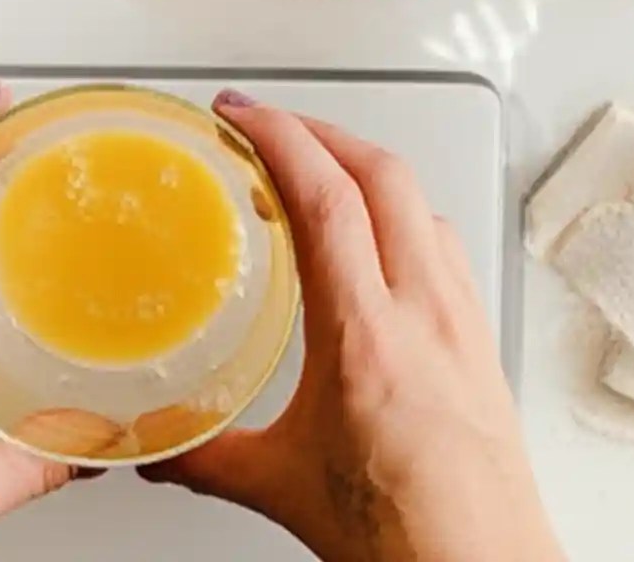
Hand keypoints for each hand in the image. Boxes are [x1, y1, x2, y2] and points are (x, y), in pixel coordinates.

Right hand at [141, 91, 562, 561]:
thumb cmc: (408, 533)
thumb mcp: (281, 485)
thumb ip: (205, 456)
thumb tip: (156, 449)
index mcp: (366, 336)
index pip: (327, 197)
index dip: (280, 136)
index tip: (241, 114)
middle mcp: (424, 312)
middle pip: (381, 173)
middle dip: (317, 128)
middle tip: (266, 123)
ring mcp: (460, 318)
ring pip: (418, 199)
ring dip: (364, 163)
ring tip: (316, 166)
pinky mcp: (477, 336)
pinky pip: (441, 240)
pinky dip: (400, 210)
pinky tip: (376, 235)